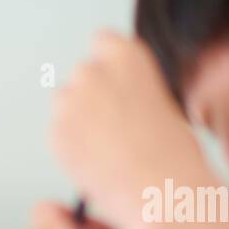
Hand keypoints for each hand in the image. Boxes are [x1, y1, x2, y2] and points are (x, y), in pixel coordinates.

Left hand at [51, 32, 211, 228]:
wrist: (159, 187)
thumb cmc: (172, 151)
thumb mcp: (163, 101)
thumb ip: (132, 89)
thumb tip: (116, 98)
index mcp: (126, 56)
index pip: (102, 42)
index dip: (108, 66)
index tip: (112, 83)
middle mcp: (92, 72)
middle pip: (82, 76)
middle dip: (91, 97)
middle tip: (111, 127)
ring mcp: (70, 102)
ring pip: (65, 104)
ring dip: (77, 120)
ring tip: (106, 148)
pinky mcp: (55, 132)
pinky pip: (59, 134)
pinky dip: (70, 146)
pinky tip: (95, 162)